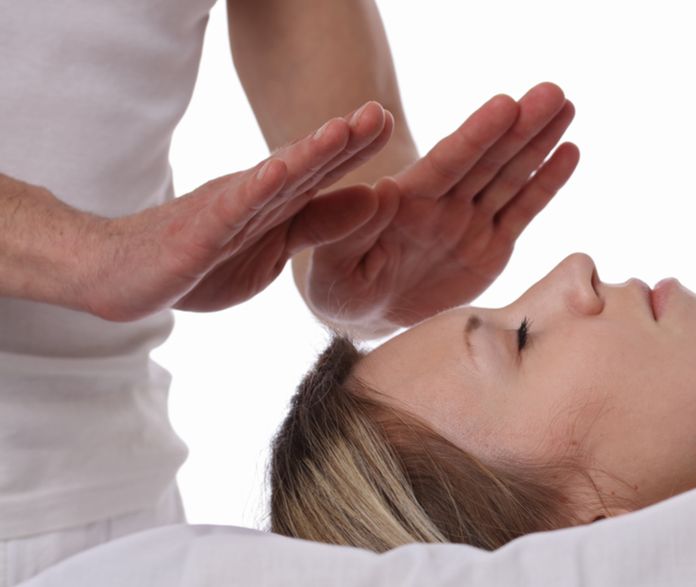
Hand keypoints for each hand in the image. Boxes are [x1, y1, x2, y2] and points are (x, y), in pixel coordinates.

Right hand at [82, 101, 393, 321]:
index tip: (389, 120)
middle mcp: (254, 197)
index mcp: (275, 203)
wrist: (120, 274)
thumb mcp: (275, 250)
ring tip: (340, 131)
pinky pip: (230, 211)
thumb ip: (320, 226)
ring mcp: (226, 212)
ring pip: (273, 180)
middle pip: (304, 165)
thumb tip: (374, 200)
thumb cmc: (202, 262)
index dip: (355, 147)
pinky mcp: (199, 235)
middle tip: (379, 112)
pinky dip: (252, 191)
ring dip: (306, 155)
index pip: (320, 172)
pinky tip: (275, 172)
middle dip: (343, 140)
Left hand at [302, 82, 579, 332]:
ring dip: (539, 142)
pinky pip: (522, 211)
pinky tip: (569, 151)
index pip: (448, 162)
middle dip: (521, 126)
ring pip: (511, 176)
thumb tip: (379, 194)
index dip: (476, 134)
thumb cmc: (338, 286)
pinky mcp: (490, 247)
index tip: (504, 104)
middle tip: (552, 91)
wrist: (364, 312)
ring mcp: (470, 222)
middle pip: (488, 159)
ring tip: (566, 106)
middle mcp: (444, 204)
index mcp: (407, 201)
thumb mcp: (331, 263)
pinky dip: (545, 183)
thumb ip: (351, 229)